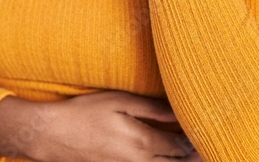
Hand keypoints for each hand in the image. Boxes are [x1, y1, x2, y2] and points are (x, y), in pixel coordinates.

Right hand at [35, 90, 198, 161]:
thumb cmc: (84, 113)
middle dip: (193, 157)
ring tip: (190, 155)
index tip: (206, 134)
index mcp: (143, 143)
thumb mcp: (119, 102)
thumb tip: (178, 111)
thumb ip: (152, 109)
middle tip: (206, 150)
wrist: (52, 136)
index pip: (180, 147)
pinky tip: (161, 159)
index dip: (195, 142)